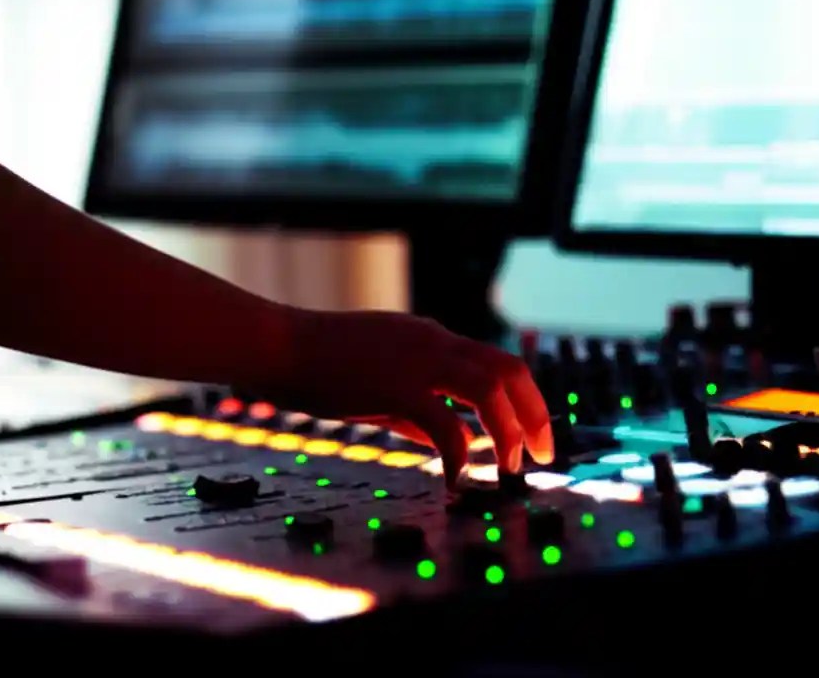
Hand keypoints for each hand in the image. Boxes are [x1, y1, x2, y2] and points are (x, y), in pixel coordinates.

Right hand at [252, 308, 553, 487]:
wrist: (278, 345)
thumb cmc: (316, 364)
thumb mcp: (375, 384)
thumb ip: (413, 410)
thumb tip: (444, 442)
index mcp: (429, 338)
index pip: (496, 361)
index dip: (523, 399)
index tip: (531, 434)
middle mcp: (433, 341)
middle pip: (509, 370)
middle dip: (535, 415)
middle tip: (541, 455)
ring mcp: (417, 359)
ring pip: (490, 391)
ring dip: (509, 433)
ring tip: (510, 468)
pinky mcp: (396, 384)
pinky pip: (445, 424)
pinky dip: (460, 455)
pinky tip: (455, 480)